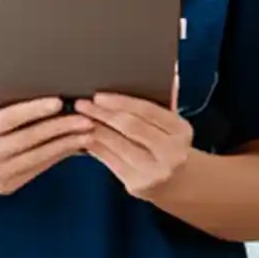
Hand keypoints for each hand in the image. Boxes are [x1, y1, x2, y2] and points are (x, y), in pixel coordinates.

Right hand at [0, 84, 93, 195]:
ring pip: (38, 157)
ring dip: (65, 144)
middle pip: (28, 139)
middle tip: (84, 117)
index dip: (34, 110)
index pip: (7, 119)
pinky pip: (38, 169)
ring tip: (87, 131)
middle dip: (59, 128)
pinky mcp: (7, 186)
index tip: (58, 101)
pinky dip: (58, 157)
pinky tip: (74, 146)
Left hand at [75, 75, 191, 200]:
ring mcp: (155, 171)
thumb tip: (169, 73)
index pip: (148, 111)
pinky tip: (80, 135)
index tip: (99, 95)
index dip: (121, 101)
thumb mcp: (172, 126)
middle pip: (130, 127)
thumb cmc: (169, 145)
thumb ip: (163, 102)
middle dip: (102, 113)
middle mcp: (172, 152)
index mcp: (181, 131)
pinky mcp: (137, 184)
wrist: (182, 184)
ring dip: (92, 128)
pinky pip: (108, 160)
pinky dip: (92, 144)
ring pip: (115, 144)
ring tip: (76, 117)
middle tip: (81, 103)